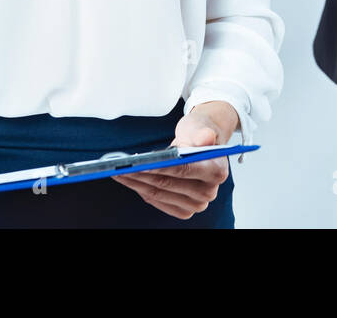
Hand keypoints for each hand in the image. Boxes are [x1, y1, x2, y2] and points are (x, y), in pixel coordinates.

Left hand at [113, 101, 235, 219]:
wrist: (199, 144)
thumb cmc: (198, 134)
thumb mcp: (201, 126)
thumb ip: (204, 133)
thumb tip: (207, 138)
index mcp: (217, 171)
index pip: (183, 170)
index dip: (159, 167)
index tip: (138, 164)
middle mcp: (209, 192)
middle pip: (168, 184)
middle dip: (142, 175)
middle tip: (121, 167)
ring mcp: (197, 204)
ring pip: (159, 194)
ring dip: (136, 183)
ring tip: (119, 172)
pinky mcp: (184, 210)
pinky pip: (157, 201)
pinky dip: (141, 190)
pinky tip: (129, 180)